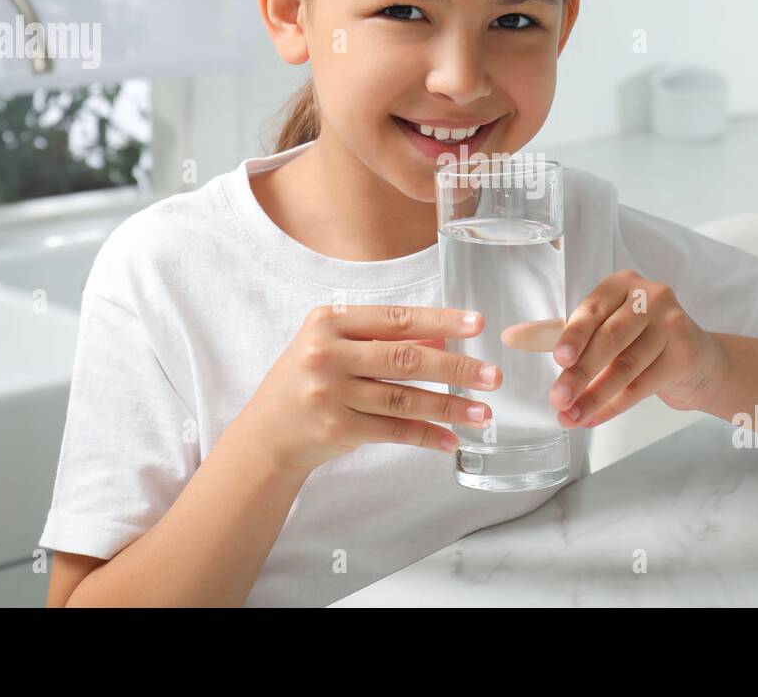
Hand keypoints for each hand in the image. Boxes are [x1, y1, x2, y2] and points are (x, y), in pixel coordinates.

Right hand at [243, 304, 502, 474]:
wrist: (266, 432)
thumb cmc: (308, 380)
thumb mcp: (336, 346)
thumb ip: (385, 340)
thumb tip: (444, 340)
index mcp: (329, 321)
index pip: (396, 318)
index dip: (440, 321)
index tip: (477, 325)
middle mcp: (327, 354)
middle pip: (405, 359)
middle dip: (455, 368)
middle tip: (492, 375)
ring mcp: (330, 393)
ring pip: (404, 399)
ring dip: (449, 407)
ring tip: (483, 412)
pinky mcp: (336, 429)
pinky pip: (393, 432)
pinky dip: (426, 436)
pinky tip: (451, 439)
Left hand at [548, 269, 726, 428]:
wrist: (696, 360)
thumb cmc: (639, 340)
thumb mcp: (597, 331)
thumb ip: (556, 333)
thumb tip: (510, 337)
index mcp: (622, 284)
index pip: (593, 310)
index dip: (574, 336)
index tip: (558, 361)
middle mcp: (650, 297)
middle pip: (610, 338)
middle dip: (581, 373)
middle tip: (558, 399)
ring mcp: (672, 323)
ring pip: (626, 365)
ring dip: (595, 396)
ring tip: (571, 417)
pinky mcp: (686, 352)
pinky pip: (644, 385)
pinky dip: (615, 406)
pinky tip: (593, 419)